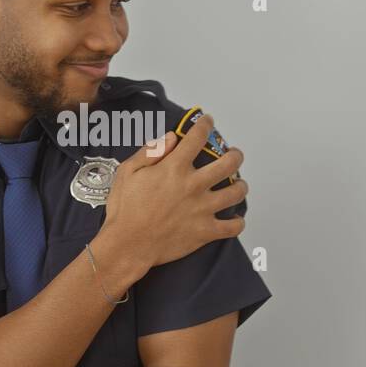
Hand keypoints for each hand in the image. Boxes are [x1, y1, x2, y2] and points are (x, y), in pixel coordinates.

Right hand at [101, 113, 247, 267]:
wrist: (127, 245)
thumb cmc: (124, 209)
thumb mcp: (127, 172)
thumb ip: (151, 152)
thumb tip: (171, 138)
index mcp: (174, 168)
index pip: (197, 137)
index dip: (205, 125)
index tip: (208, 121)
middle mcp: (193, 185)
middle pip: (228, 163)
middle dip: (235, 155)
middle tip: (234, 154)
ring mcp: (202, 209)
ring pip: (236, 193)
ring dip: (241, 186)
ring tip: (239, 184)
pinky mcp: (205, 231)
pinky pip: (232, 227)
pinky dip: (237, 223)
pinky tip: (234, 219)